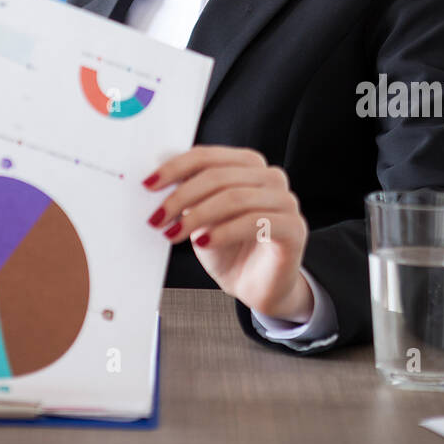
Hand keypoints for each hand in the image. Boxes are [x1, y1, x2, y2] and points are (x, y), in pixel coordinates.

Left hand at [142, 146, 312, 321]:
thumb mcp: (200, 217)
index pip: (207, 156)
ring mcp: (286, 201)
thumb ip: (187, 195)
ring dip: (197, 216)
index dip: (175, 168)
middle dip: (182, 196)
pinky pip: (255, 222)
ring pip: (234, 197)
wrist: (255, 287)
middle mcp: (270, 177)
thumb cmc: (227, 249)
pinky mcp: (294, 228)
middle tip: (158, 217)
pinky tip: (203, 243)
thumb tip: (157, 180)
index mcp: (248, 165)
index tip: (149, 184)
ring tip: (174, 233)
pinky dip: (223, 232)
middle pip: (218, 175)